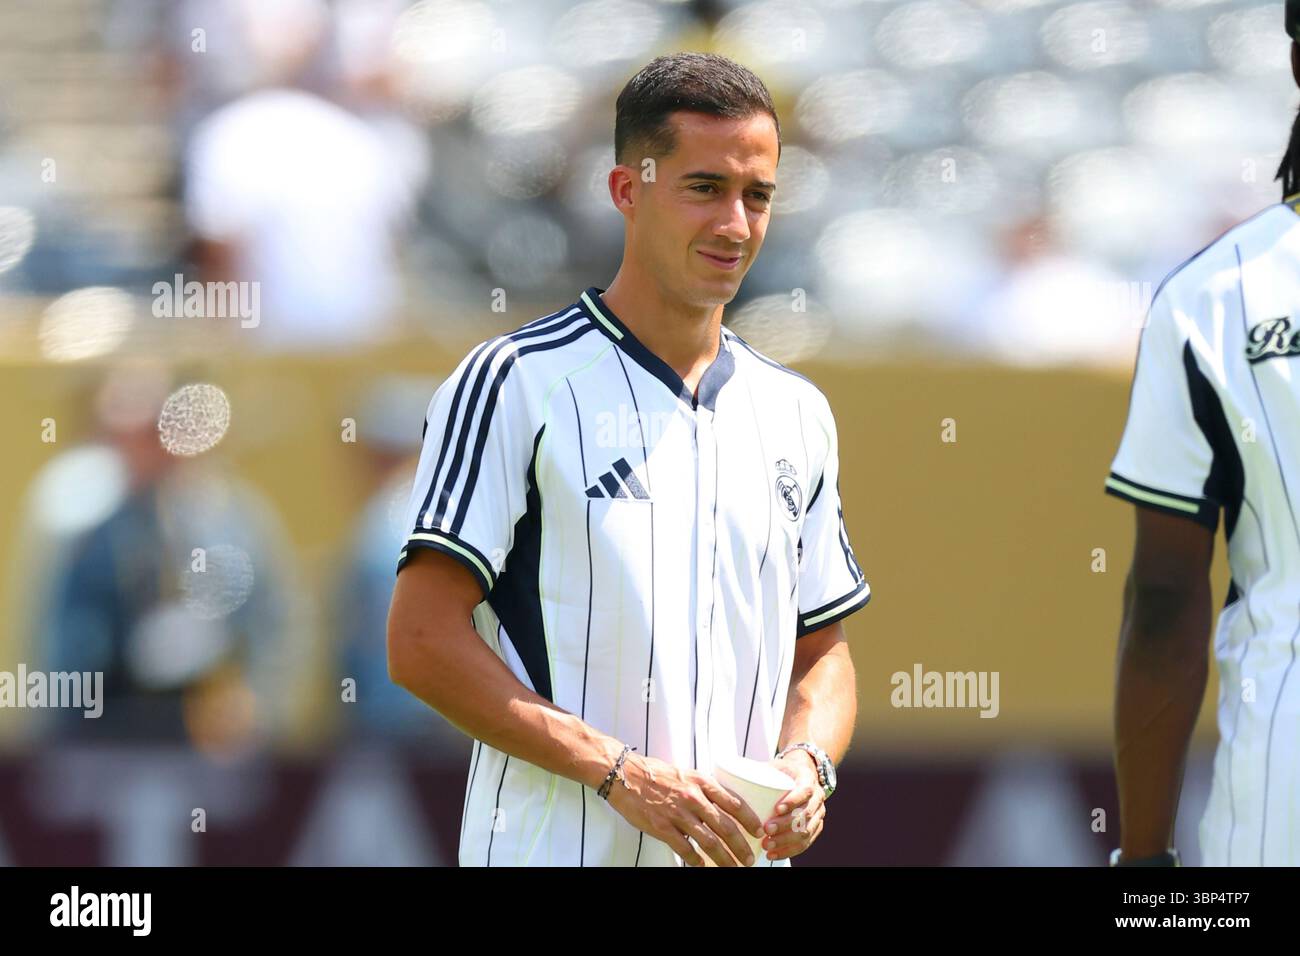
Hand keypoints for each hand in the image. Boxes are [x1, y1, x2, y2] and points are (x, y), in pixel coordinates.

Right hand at [606, 753, 765, 865]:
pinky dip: (695, 860)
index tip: (758, 830)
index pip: (734, 802)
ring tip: (733, 867)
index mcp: (701, 782)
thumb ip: (704, 790)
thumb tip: (720, 807)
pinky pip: (685, 849)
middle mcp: (693, 798)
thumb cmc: (655, 773)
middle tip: (749, 858)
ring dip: (724, 858)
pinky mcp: (662, 827)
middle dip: (741, 846)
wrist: (626, 775)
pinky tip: (701, 866)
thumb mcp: (687, 774)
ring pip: (709, 841)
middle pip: (725, 826)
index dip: (749, 819)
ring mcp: (678, 814)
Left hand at [762, 750, 825, 860]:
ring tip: (767, 845)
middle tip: (767, 830)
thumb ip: (755, 770)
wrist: (802, 772)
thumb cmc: (784, 770)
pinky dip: (790, 850)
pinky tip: (774, 854)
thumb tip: (725, 774)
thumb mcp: (774, 765)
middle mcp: (817, 797)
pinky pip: (806, 843)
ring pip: (807, 831)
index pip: (805, 791)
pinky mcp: (815, 826)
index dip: (793, 801)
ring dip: (786, 842)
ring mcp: (818, 813)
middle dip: (785, 825)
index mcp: (808, 779)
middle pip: (805, 814)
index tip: (777, 809)